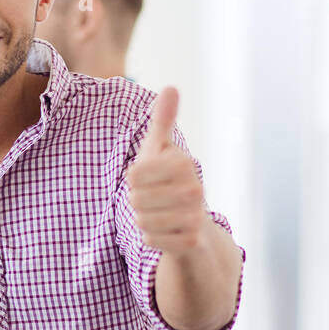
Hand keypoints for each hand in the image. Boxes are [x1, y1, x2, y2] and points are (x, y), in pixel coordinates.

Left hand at [126, 86, 208, 255]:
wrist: (195, 225)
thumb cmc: (169, 181)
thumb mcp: (161, 150)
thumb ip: (163, 121)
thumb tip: (171, 87)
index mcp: (184, 163)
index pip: (133, 174)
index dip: (133, 179)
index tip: (150, 179)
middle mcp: (195, 188)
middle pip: (134, 198)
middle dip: (137, 201)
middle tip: (155, 200)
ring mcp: (195, 217)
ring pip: (140, 220)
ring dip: (143, 219)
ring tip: (160, 214)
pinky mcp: (191, 242)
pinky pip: (150, 240)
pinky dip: (150, 238)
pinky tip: (165, 232)